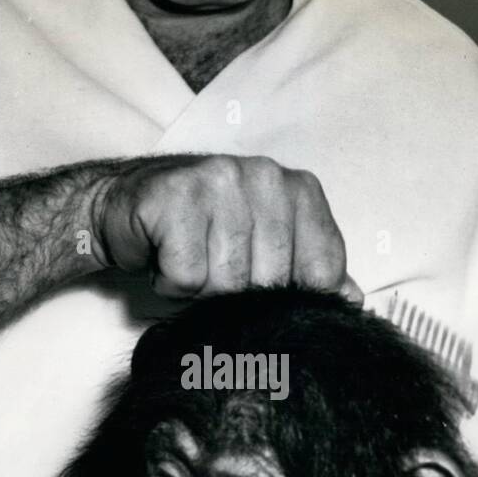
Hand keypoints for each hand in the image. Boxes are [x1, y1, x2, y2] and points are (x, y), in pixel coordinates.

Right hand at [88, 153, 360, 300]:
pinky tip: (164, 256)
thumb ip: (312, 271)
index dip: (289, 296)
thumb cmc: (200, 232)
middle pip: (272, 281)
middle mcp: (266, 176)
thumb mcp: (266, 246)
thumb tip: (353, 300)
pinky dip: (170, 282)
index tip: (259, 281)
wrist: (124, 206)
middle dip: (237, 293)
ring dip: (200, 289)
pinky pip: (188, 277)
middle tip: (213, 268)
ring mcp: (221, 181)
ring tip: (188, 260)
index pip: (323, 269)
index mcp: (299, 189)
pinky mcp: (176, 198)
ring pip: (229, 282)